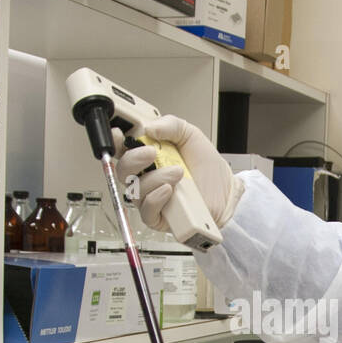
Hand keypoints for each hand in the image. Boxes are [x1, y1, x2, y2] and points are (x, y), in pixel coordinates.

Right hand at [112, 115, 243, 232]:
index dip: (115, 142)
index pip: (122, 149)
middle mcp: (146, 177)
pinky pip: (146, 211)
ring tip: (178, 173)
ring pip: (135, 190)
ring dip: (156, 178)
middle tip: (152, 152)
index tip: (119, 135)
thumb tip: (149, 127)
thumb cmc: (208, 168)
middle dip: (134, 159)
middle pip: (123, 170)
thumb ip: (171, 125)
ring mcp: (151, 197)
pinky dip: (155, 198)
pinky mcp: (158, 217)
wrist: (226, 192)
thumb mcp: (191, 135)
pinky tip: (169, 190)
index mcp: (149, 156)